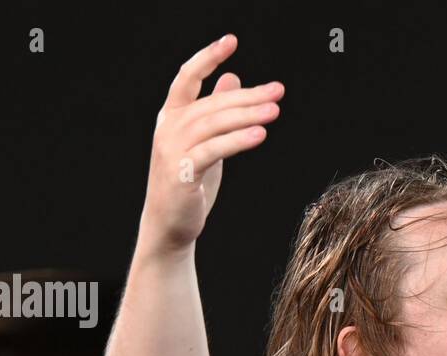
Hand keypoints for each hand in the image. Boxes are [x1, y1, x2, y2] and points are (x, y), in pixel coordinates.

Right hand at [138, 34, 284, 256]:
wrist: (170, 224)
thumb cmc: (188, 180)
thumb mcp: (204, 141)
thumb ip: (215, 109)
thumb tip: (233, 77)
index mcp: (171, 116)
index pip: (187, 77)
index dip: (208, 57)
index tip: (231, 41)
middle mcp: (169, 128)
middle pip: (212, 103)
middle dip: (248, 95)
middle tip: (278, 90)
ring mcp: (172, 149)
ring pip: (214, 124)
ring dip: (247, 115)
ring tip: (275, 110)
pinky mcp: (182, 172)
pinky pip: (214, 151)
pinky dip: (237, 141)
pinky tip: (259, 134)